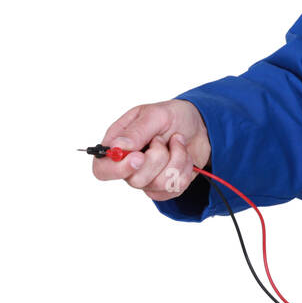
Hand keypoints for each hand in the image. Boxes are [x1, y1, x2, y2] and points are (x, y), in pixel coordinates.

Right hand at [92, 99, 211, 201]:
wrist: (199, 125)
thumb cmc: (173, 116)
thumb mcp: (156, 114)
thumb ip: (136, 131)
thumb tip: (117, 147)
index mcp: (118, 145)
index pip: (103, 169)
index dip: (117, 169)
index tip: (138, 158)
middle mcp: (129, 165)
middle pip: (135, 180)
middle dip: (158, 157)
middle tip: (163, 139)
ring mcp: (147, 178)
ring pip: (158, 184)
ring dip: (175, 159)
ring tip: (177, 141)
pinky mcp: (164, 186)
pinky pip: (174, 188)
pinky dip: (184, 168)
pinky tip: (183, 154)